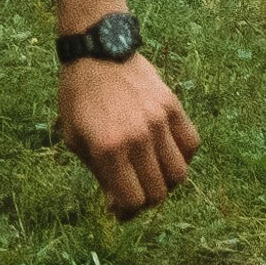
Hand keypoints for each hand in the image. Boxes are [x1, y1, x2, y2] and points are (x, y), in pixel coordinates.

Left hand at [57, 42, 195, 219]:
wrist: (96, 51)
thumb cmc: (78, 97)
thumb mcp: (74, 138)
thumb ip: (98, 173)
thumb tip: (118, 203)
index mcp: (108, 149)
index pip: (133, 200)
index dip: (126, 213)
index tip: (119, 208)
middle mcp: (137, 138)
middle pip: (158, 192)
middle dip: (145, 200)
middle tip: (134, 192)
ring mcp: (158, 122)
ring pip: (179, 173)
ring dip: (166, 182)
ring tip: (151, 174)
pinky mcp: (173, 106)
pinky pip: (191, 144)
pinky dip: (183, 156)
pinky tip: (167, 153)